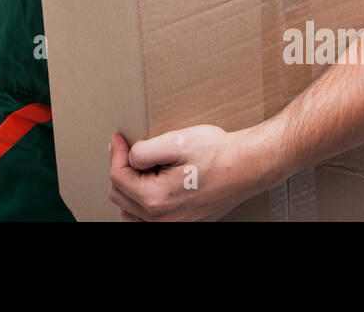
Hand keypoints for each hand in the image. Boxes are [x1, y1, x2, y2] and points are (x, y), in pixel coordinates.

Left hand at [108, 125, 262, 221]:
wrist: (247, 166)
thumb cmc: (217, 153)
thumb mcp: (176, 140)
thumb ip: (144, 151)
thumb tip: (129, 156)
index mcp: (156, 198)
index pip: (118, 177)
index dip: (115, 152)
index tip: (119, 138)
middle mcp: (162, 219)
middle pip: (120, 195)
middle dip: (120, 168)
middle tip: (126, 148)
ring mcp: (174, 225)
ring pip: (130, 212)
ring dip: (127, 189)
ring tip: (135, 168)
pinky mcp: (183, 224)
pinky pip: (147, 222)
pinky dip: (140, 206)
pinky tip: (146, 189)